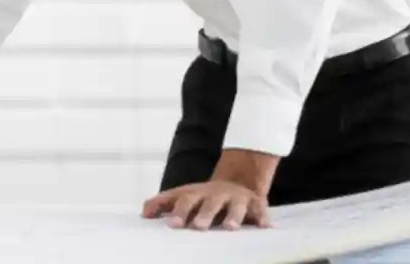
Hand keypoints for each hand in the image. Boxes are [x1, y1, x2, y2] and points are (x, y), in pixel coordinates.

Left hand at [141, 179, 271, 230]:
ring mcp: (236, 199)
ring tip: (229, 228)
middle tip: (198, 228)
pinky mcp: (255, 204)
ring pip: (235, 207)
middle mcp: (216, 195)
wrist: (236, 181)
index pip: (185, 200)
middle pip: (209, 203)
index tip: (172, 225)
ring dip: (232, 217)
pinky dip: (262, 218)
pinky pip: (260, 210)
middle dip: (204, 215)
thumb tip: (144, 214)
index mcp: (196, 194)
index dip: (178, 212)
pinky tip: (265, 227)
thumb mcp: (183, 196)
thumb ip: (163, 203)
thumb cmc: (203, 197)